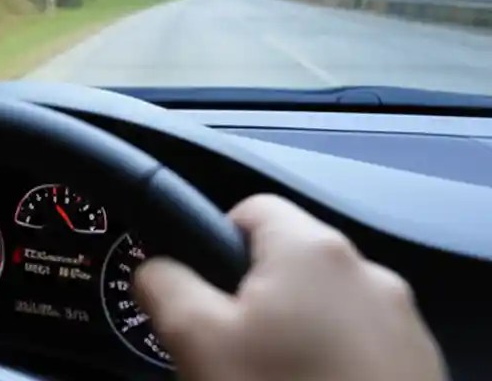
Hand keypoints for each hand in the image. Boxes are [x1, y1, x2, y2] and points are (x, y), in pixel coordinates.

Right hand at [134, 194, 445, 380]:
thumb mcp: (195, 340)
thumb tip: (154, 268)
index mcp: (312, 250)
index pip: (249, 209)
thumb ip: (163, 283)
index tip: (202, 295)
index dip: (213, 245)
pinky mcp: (419, 365)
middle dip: (254, 301)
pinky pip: (360, 346)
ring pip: (324, 308)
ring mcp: (402, 322)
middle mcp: (369, 274)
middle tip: (231, 352)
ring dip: (295, 334)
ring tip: (273, 379)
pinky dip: (332, 363)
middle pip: (287, 264)